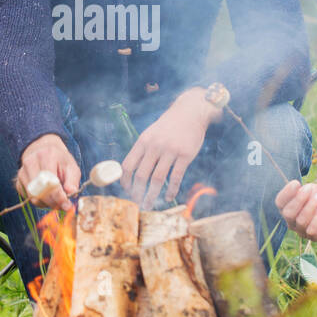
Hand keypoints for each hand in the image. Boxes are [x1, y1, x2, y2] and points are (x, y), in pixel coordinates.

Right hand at [18, 134, 79, 210]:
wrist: (43, 151)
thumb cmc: (60, 161)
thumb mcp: (71, 167)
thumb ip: (72, 181)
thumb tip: (71, 194)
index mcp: (46, 156)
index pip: (50, 181)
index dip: (59, 197)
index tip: (67, 206)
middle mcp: (30, 162)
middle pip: (39, 191)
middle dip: (53, 202)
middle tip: (63, 205)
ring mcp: (21, 172)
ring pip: (32, 197)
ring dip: (46, 203)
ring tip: (56, 200)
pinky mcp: (18, 181)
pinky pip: (28, 198)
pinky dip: (39, 202)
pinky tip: (47, 196)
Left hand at [121, 89, 213, 209]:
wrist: (190, 112)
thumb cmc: (169, 125)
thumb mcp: (151, 132)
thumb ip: (142, 149)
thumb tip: (132, 171)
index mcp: (143, 141)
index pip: (128, 165)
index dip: (125, 181)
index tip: (127, 191)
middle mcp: (154, 146)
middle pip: (141, 175)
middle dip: (137, 193)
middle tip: (138, 203)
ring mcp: (170, 150)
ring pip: (157, 179)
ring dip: (152, 195)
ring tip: (150, 205)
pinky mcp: (185, 155)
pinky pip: (176, 177)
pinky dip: (171, 190)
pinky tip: (169, 197)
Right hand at [275, 180, 316, 240]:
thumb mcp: (313, 188)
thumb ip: (305, 190)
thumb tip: (299, 191)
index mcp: (286, 207)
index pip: (279, 202)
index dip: (286, 193)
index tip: (296, 183)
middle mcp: (290, 220)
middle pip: (288, 213)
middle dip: (299, 200)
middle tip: (309, 189)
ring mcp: (301, 230)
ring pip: (300, 221)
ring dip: (310, 206)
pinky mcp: (313, 237)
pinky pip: (311, 230)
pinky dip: (316, 219)